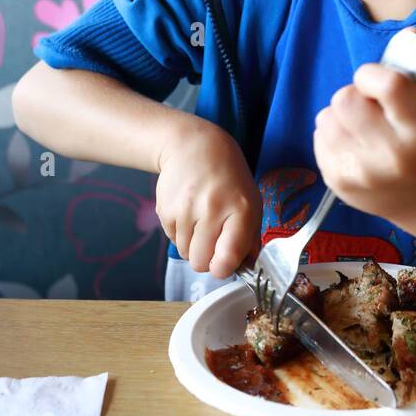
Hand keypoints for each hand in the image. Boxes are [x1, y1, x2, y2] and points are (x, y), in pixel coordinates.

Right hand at [155, 119, 261, 276]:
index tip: (224, 263)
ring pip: (186, 254)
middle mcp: (212, 209)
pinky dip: (181, 234)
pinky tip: (189, 212)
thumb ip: (250, 237)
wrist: (193, 146)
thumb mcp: (251, 201)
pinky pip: (173, 240)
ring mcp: (186, 209)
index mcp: (241, 209)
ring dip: (194, 245)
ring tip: (201, 220)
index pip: (227, 258)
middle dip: (207, 258)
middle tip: (213, 239)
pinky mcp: (165, 210)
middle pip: (201, 263)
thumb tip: (247, 268)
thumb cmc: (228, 177)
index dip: (224, 268)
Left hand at [312, 59, 415, 226]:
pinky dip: (332, 134)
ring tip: (361, 129)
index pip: (388, 84)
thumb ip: (412, 67)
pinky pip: (318, 135)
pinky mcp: (336, 181)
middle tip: (370, 109)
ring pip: (327, 116)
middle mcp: (391, 156)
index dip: (373, 75)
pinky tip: (352, 146)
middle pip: (345, 99)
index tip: (378, 83)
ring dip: (340, 116)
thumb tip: (413, 33)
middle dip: (354, 96)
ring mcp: (361, 172)